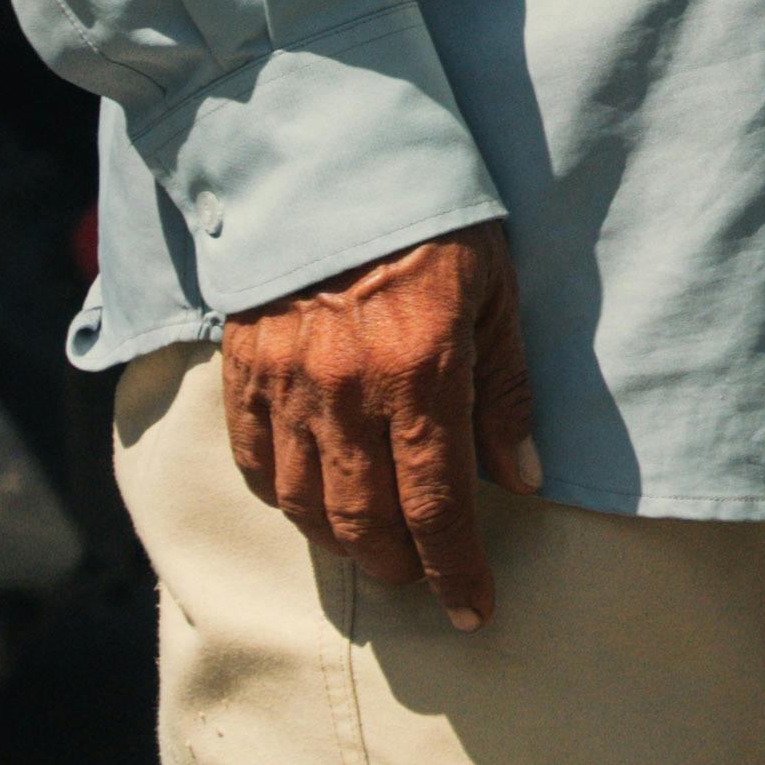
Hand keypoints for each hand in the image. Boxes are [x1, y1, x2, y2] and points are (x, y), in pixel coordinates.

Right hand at [217, 223, 536, 628]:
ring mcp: (285, 384)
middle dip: (401, 566)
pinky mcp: (243, 369)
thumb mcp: (497, 292)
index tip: (473, 610)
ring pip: (303, 505)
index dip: (456, 568)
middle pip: (364, 521)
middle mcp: (345, 392)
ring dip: (342, 541)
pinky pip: (252, 460)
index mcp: (420, 373)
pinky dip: (282, 494)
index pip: (438, 505)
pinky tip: (310, 499)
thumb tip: (521, 478)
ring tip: (376, 548)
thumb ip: (504, 390)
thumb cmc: (436, 218)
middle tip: (427, 578)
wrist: (333, 154)